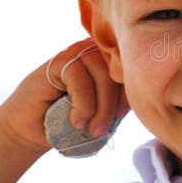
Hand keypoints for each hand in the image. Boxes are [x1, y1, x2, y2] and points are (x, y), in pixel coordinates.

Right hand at [0, 39, 130, 152]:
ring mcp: (78, 53)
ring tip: (91, 129)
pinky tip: (76, 120)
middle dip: (115, 106)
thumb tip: (149, 98)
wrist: (32, 129)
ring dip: (101, 108)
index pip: (135, 73)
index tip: (121, 119)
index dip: (133, 97)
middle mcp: (97, 52)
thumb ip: (123, 101)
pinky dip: (83, 105)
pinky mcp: (59, 61)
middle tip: (103, 130)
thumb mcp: (104, 112)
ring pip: (104, 76)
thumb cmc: (72, 121)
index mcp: (112, 62)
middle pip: (121, 73)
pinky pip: (82, 81)